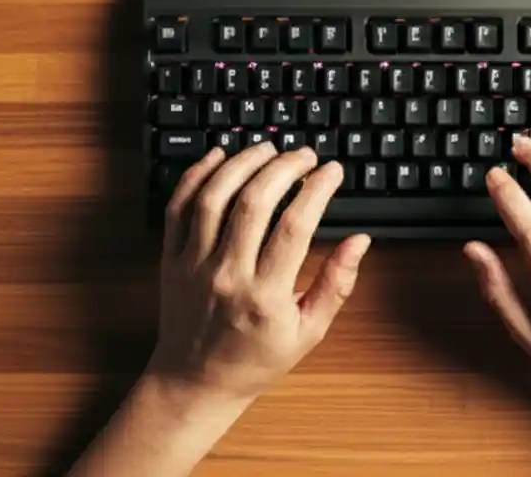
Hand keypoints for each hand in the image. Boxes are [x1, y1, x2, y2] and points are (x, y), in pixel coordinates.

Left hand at [147, 144, 371, 402]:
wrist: (196, 382)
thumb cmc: (256, 359)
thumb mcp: (309, 330)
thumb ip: (336, 284)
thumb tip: (359, 241)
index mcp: (266, 296)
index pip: (295, 227)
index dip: (316, 190)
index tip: (332, 171)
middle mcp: (228, 275)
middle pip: (254, 203)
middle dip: (283, 168)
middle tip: (302, 155)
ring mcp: (194, 265)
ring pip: (214, 198)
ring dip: (242, 163)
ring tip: (266, 148)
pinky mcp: (170, 259)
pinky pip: (178, 207)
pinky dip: (197, 175)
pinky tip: (219, 156)